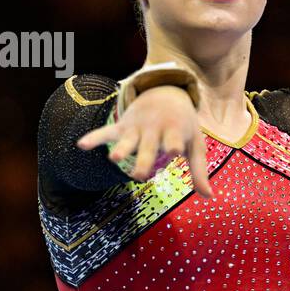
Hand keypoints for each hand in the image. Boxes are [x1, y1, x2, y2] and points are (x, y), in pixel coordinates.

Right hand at [77, 86, 214, 197]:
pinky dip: (94, 137)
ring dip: (121, 148)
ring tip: (114, 158)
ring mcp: (137, 128)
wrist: (166, 93)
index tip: (174, 151)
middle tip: (139, 176)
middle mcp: (155, 130)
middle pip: (149, 147)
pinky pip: (107, 131)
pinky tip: (81, 144)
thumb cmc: (184, 126)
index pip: (174, 140)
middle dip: (144, 160)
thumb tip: (208, 198)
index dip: (174, 145)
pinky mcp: (123, 126)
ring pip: (127, 140)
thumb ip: (199, 171)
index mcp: (175, 132)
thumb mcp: (195, 145)